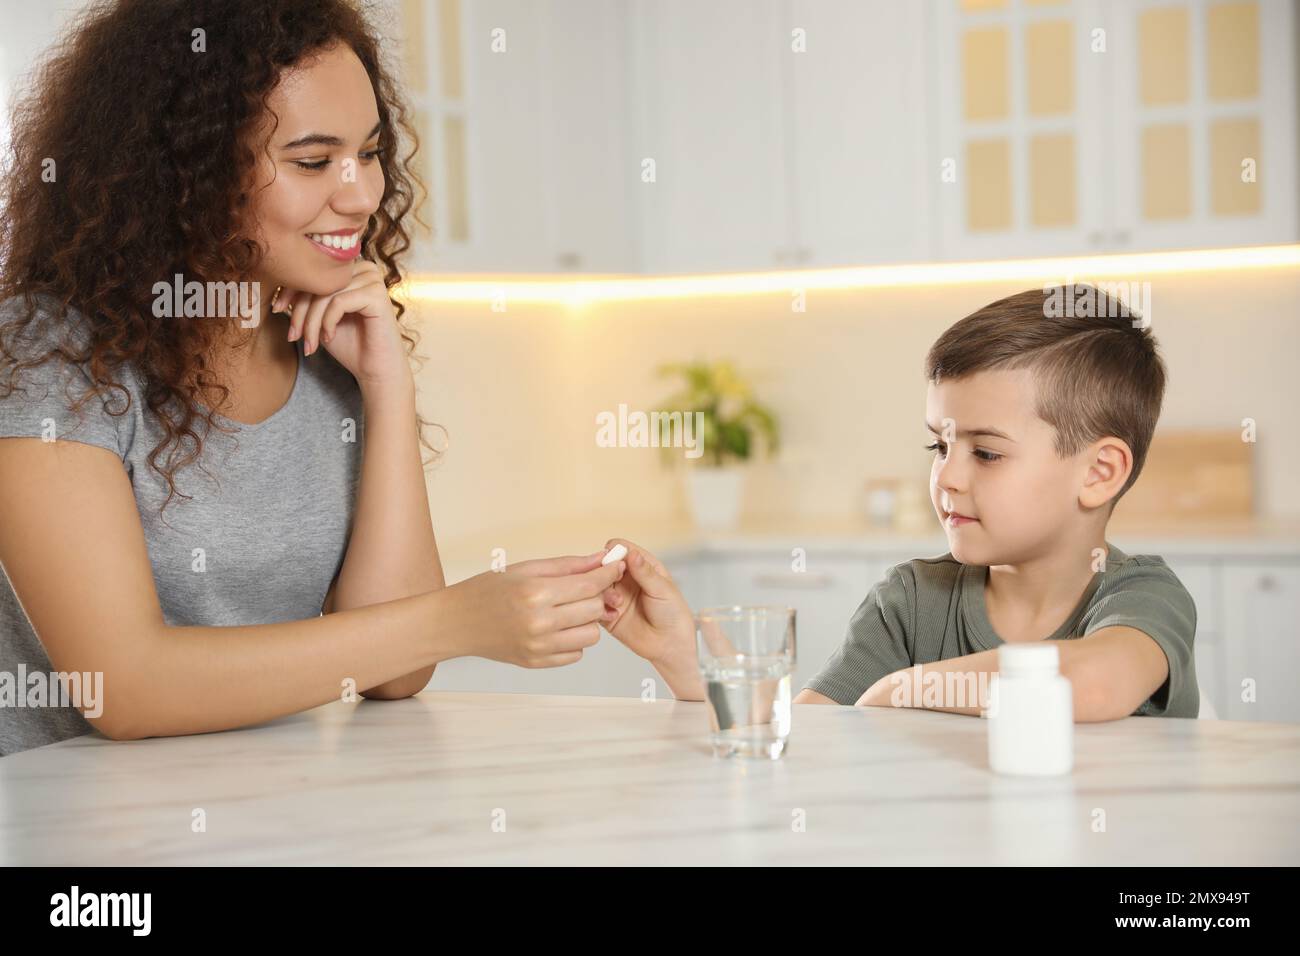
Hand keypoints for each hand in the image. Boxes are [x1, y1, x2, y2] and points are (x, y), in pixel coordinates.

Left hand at [274, 258, 410, 390]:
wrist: (375, 370)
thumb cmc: (349, 344)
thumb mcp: (319, 316)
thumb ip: (305, 296)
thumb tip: (276, 279)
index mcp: (351, 269)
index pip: (312, 271)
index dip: (289, 290)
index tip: (276, 310)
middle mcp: (363, 268)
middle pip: (317, 281)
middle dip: (299, 311)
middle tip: (294, 336)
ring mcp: (373, 279)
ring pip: (325, 294)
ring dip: (312, 322)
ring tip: (311, 343)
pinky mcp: (377, 294)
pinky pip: (338, 302)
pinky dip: (328, 322)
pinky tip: (329, 338)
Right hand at [445, 552, 625, 667]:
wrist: (456, 622)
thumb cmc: (488, 590)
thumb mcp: (525, 568)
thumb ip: (567, 565)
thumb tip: (601, 559)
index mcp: (535, 593)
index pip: (589, 585)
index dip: (608, 574)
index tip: (616, 566)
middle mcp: (539, 623)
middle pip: (594, 609)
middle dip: (596, 596)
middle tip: (585, 588)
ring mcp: (538, 647)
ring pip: (591, 636)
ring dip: (587, 621)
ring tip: (569, 610)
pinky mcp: (536, 663)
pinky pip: (575, 654)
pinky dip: (573, 640)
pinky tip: (557, 627)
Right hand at [598, 539, 693, 666]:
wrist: (670, 644)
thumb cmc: (673, 614)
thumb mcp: (662, 589)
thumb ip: (645, 572)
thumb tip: (632, 553)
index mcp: (641, 566)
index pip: (621, 549)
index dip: (614, 552)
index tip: (614, 562)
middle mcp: (626, 579)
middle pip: (604, 565)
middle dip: (603, 571)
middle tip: (610, 581)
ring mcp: (615, 595)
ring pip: (596, 584)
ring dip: (601, 590)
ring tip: (616, 602)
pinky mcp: (607, 613)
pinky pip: (593, 605)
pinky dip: (596, 607)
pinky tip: (610, 613)